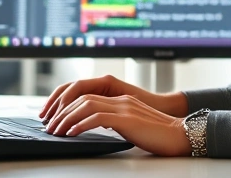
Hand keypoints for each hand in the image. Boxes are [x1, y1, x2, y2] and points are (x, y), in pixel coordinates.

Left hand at [44, 94, 191, 156]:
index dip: (67, 105)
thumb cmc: (159, 135)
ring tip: (56, 131)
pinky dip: (80, 124)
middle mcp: (120, 99)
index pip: (86, 95)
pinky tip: (72, 133)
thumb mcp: (132, 125)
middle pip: (82, 98)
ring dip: (67, 118)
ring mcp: (124, 107)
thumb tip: (95, 127)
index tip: (55, 118)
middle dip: (61, 111)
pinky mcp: (127, 119)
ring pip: (86, 105)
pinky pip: (97, 117)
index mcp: (121, 99)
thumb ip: (116, 121)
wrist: (180, 135)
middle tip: (50, 126)